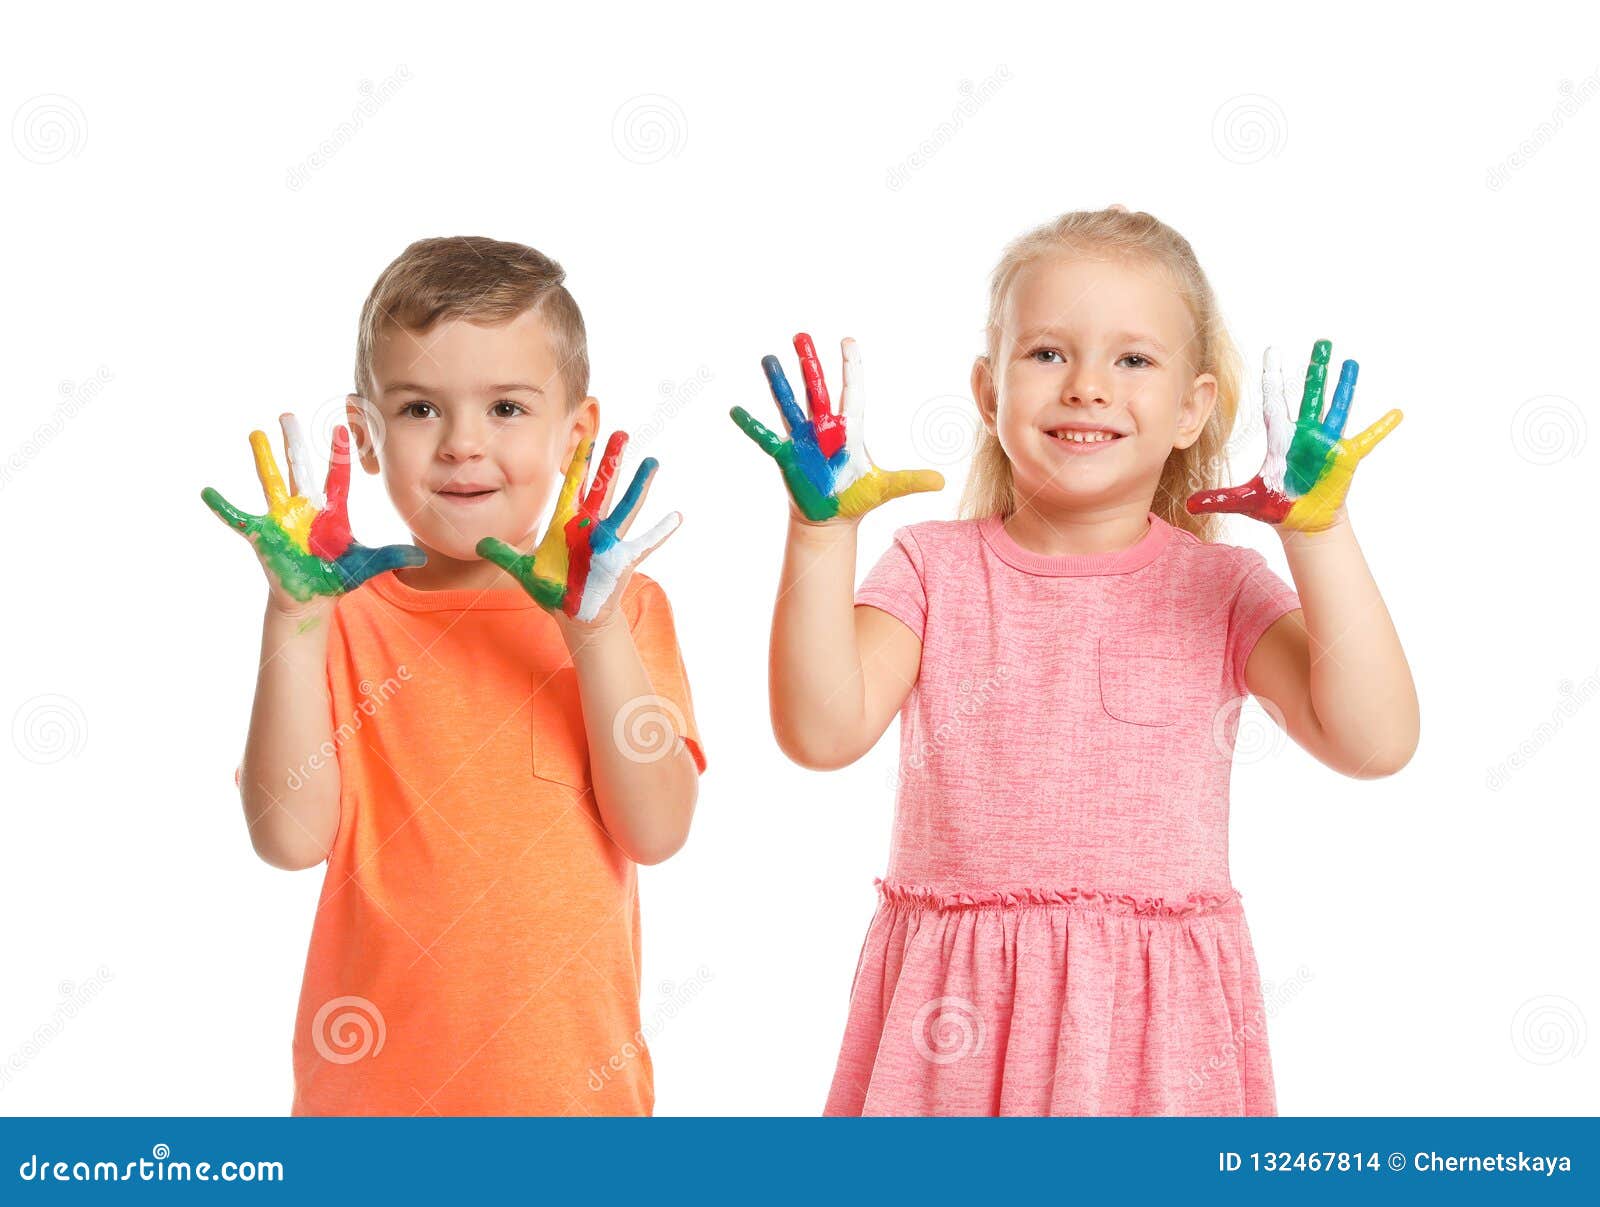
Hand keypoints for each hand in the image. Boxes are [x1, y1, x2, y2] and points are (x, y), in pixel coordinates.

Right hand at [202, 414, 425, 606]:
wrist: (311, 597)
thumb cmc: (337, 577)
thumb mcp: (366, 565)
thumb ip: (391, 558)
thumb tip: (422, 559)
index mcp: (331, 511)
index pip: (337, 476)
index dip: (340, 453)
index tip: (343, 426)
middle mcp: (305, 508)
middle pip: (299, 468)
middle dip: (294, 442)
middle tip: (288, 414)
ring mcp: (281, 518)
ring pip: (270, 481)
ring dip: (262, 458)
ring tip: (255, 433)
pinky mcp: (262, 534)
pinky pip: (237, 517)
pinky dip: (222, 507)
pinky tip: (207, 492)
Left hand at [477, 430, 680, 624]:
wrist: (573, 614)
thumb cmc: (552, 589)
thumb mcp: (523, 570)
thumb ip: (502, 554)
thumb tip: (476, 542)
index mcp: (567, 523)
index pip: (573, 485)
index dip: (579, 462)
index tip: (586, 438)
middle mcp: (590, 526)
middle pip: (602, 486)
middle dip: (611, 460)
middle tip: (621, 432)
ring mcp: (608, 540)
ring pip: (626, 505)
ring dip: (639, 484)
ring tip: (652, 460)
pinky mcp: (621, 559)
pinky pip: (645, 542)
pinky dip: (661, 531)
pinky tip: (676, 516)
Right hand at [729, 333, 943, 523]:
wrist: (831, 520)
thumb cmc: (857, 499)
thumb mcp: (886, 488)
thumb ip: (911, 481)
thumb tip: (942, 482)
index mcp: (850, 431)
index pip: (852, 392)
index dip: (850, 368)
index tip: (848, 340)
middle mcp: (825, 429)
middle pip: (816, 389)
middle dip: (809, 363)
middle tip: (800, 335)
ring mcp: (804, 440)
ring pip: (790, 404)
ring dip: (779, 382)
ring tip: (768, 358)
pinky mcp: (787, 456)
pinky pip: (766, 437)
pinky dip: (751, 425)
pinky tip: (736, 409)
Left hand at [1187, 340, 1402, 532]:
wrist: (1301, 523)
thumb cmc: (1276, 506)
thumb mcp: (1244, 502)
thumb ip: (1218, 499)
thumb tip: (1187, 504)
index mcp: (1282, 439)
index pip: (1275, 401)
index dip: (1275, 378)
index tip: (1273, 351)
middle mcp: (1306, 435)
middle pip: (1311, 395)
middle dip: (1316, 369)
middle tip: (1322, 341)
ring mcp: (1328, 444)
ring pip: (1338, 408)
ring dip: (1346, 386)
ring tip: (1352, 362)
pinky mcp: (1346, 458)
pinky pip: (1367, 439)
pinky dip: (1382, 427)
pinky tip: (1396, 413)